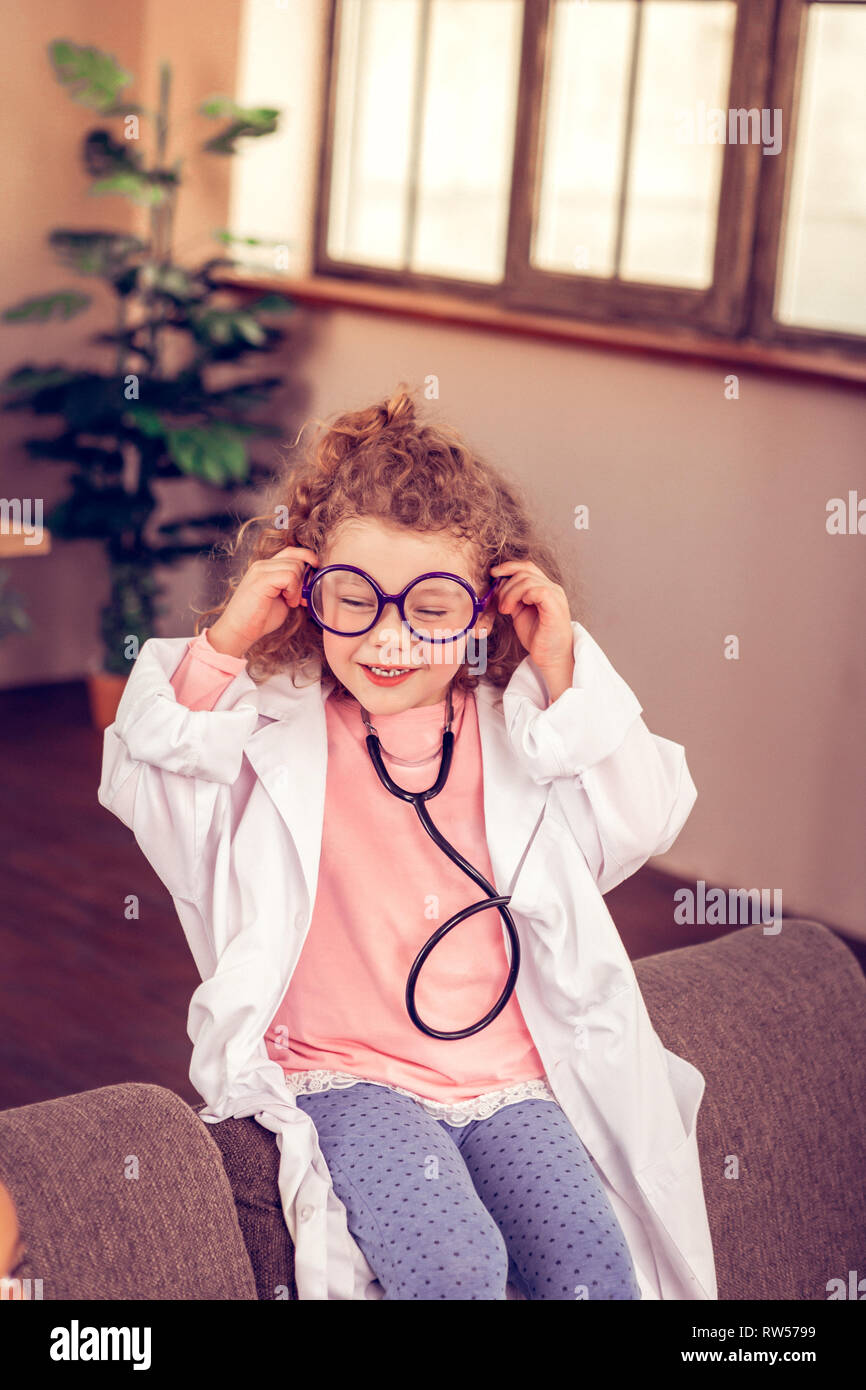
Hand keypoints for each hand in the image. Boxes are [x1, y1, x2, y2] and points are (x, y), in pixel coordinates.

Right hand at [207, 545, 318, 658]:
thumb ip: (292, 586)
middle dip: (304, 579)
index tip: (315, 570)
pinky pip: (289, 575)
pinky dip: (294, 590)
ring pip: (295, 566)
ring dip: (298, 587)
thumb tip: (310, 582)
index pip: (291, 551)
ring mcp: (261, 570)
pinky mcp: (261, 580)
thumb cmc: (259, 618)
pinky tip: (287, 601)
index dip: (307, 557)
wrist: (239, 630)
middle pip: (296, 559)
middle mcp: (262, 565)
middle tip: (298, 598)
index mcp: (266, 567)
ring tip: (289, 601)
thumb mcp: (281, 598)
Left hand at [490, 559, 573, 685]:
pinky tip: (518, 608)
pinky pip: (537, 590)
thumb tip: (498, 585)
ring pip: (527, 580)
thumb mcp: (520, 613)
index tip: (493, 574)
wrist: (551, 657)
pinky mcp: (555, 605)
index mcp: (545, 588)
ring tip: (506, 610)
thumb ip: (512, 598)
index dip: (509, 567)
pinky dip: (522, 596)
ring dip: (510, 594)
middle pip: (524, 571)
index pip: (527, 567)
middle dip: (506, 586)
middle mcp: (553, 589)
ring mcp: (555, 596)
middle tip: (500, 605)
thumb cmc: (538, 638)